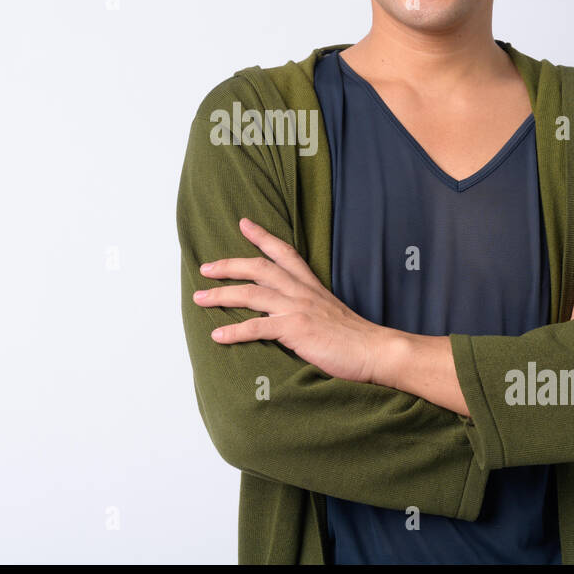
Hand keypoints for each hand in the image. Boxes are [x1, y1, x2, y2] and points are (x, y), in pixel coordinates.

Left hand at [192, 217, 387, 382]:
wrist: (374, 350)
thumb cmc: (354, 337)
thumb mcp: (330, 312)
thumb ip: (310, 306)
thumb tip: (290, 313)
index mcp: (311, 285)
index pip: (284, 252)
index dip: (262, 236)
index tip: (244, 223)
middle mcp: (302, 291)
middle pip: (258, 268)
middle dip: (229, 265)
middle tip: (205, 267)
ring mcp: (298, 308)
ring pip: (251, 294)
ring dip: (221, 295)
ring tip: (199, 299)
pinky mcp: (295, 329)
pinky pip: (257, 327)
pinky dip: (234, 331)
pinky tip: (217, 335)